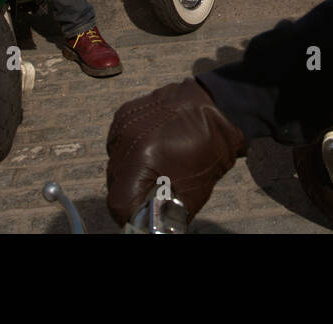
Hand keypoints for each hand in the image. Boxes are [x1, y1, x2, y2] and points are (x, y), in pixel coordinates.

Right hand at [105, 78, 245, 225]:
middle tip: (149, 195)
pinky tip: (149, 151)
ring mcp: (124, 123)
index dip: (128, 215)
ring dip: (128, 172)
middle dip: (130, 194)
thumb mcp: (194, 192)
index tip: (139, 217)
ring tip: (151, 170)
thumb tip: (151, 226)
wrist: (218, 106)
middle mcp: (127, 139)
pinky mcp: (125, 113)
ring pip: (114, 162)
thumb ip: (167, 213)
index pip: (119, 201)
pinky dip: (129, 152)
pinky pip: (117, 143)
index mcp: (144, 158)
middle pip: (115, 182)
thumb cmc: (211, 147)